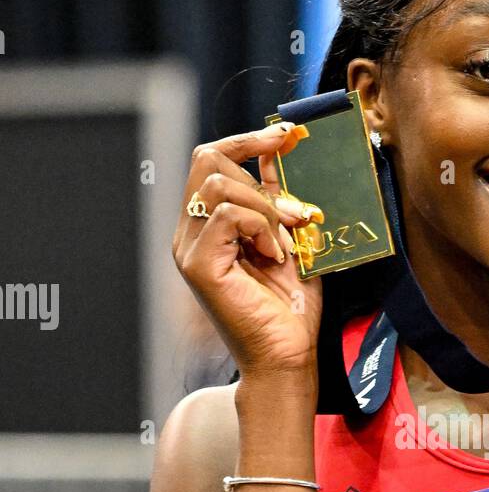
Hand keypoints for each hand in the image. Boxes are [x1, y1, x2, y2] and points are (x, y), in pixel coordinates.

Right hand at [172, 122, 324, 378]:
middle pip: (209, 160)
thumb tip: (281, 150)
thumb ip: (278, 198)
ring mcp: (189, 248)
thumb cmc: (289, 308)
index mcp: (208, 225)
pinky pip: (229, 215)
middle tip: (296, 216)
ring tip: (285, 242)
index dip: (247, 139)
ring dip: (265, 207)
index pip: (210, 158)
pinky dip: (262, 228)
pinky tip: (274, 257)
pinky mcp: (198, 265)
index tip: (285, 135)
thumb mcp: (289, 238)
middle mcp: (190, 233)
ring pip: (218, 184)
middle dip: (263, 179)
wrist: (287, 357)